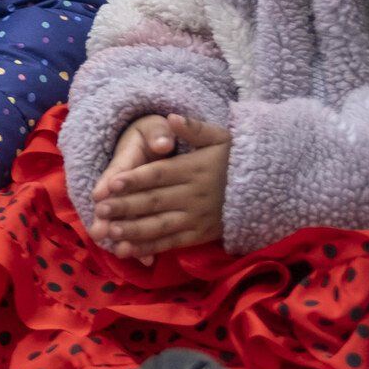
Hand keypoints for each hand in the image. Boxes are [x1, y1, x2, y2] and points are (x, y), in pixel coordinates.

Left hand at [89, 114, 229, 261]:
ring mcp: (197, 217)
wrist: (267, 186)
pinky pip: (172, 243)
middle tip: (101, 209)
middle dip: (126, 206)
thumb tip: (172, 117)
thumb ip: (194, 128)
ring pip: (161, 226)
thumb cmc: (234, 158)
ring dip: (134, 231)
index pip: (159, 174)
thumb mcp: (220, 137)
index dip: (135, 179)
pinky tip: (128, 251)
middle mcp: (194, 195)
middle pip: (155, 201)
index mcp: (194, 169)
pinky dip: (149, 248)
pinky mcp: (201, 235)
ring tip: (110, 233)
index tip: (111, 183)